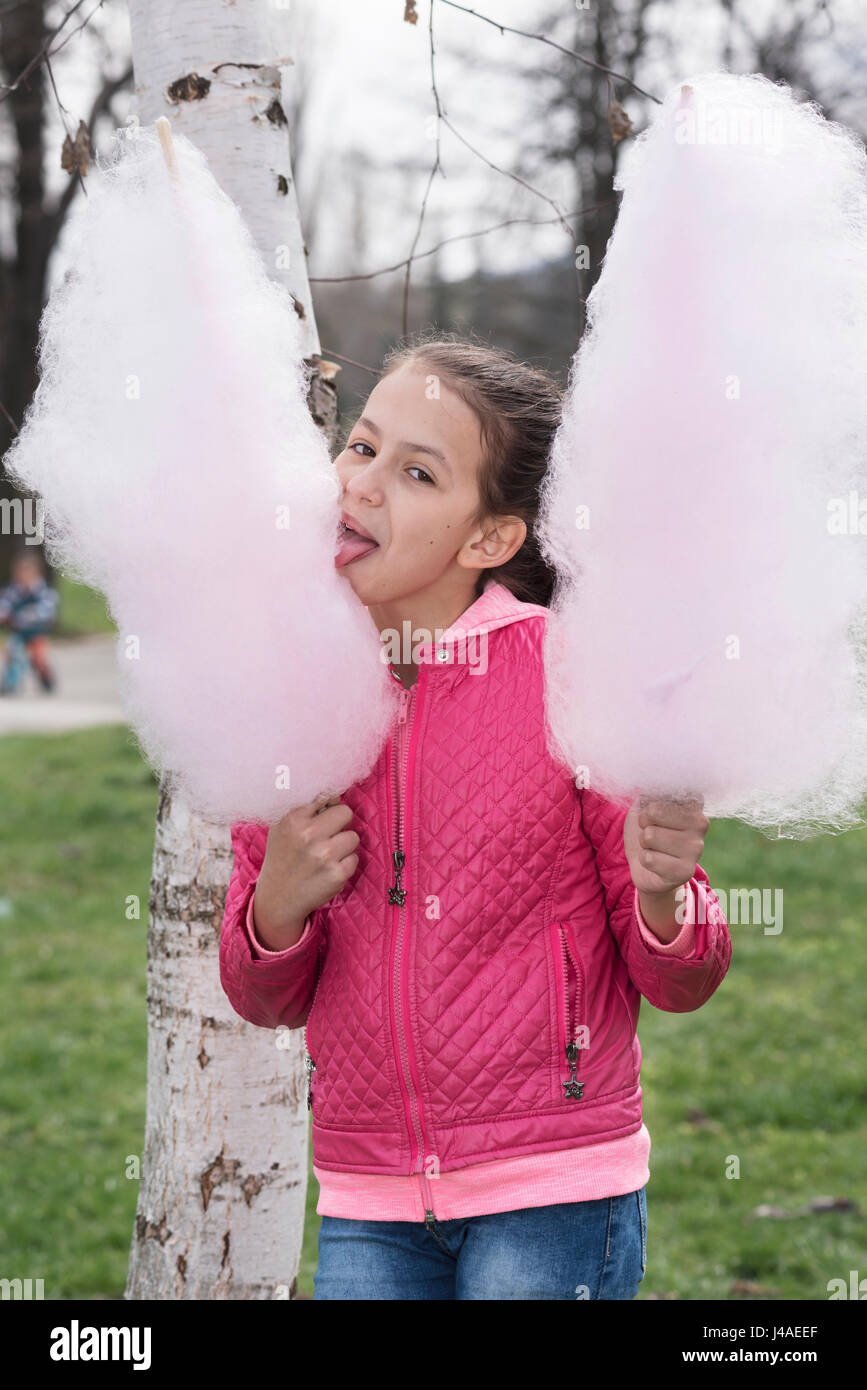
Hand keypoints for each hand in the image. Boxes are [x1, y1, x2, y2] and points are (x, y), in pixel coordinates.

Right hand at [252, 793, 358, 947]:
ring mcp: (324, 855)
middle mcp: (308, 835)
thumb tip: (333, 793)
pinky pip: (355, 858)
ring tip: (326, 855)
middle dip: (340, 823)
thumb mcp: (281, 827)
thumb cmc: (282, 857)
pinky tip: (328, 870)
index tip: (323, 814)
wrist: (278, 898)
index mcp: (293, 819)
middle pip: (346, 812)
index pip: (327, 796)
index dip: (328, 806)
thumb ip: (304, 807)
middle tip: (327, 836)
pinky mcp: (337, 874)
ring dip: (344, 845)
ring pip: (353, 836)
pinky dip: (345, 864)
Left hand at [624, 795, 708, 896]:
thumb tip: (650, 785)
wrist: (645, 866)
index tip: (652, 810)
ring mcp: (696, 848)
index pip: (665, 790)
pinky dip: (644, 860)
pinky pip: (648, 858)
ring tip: (654, 848)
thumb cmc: (647, 830)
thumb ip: (650, 791)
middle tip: (651, 832)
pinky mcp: (686, 871)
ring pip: (649, 836)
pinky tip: (656, 863)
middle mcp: (701, 823)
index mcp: (693, 801)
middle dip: (643, 823)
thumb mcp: (644, 805)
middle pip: (653, 811)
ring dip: (644, 843)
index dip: (648, 801)